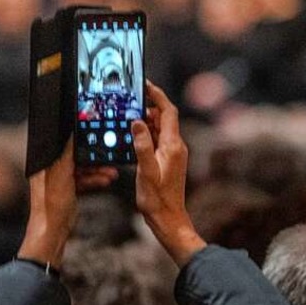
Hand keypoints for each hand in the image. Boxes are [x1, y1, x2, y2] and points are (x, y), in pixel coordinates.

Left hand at [18, 141, 116, 268]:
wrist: (53, 230)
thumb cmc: (50, 204)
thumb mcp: (60, 173)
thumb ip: (66, 153)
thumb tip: (70, 133)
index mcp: (45, 162)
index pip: (63, 144)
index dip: (77, 139)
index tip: (92, 135)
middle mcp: (51, 169)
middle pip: (75, 156)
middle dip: (93, 156)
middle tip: (106, 155)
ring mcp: (61, 180)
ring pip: (82, 169)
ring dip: (97, 170)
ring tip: (111, 172)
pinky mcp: (69, 190)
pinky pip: (84, 180)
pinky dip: (95, 180)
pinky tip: (106, 180)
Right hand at [133, 82, 205, 266]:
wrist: (168, 219)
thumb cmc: (157, 199)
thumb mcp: (146, 171)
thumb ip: (142, 145)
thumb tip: (137, 122)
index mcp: (173, 146)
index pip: (168, 112)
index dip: (158, 96)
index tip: (146, 85)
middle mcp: (176, 147)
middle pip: (164, 117)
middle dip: (149, 105)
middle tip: (131, 99)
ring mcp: (173, 154)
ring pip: (160, 129)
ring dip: (147, 120)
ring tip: (129, 116)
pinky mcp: (168, 161)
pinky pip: (158, 140)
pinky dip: (147, 133)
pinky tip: (134, 136)